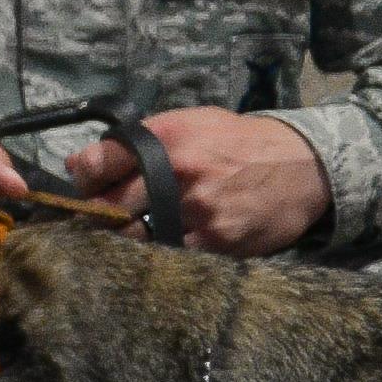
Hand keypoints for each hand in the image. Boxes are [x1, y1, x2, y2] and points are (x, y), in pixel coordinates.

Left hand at [51, 112, 330, 257]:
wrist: (304, 164)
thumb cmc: (236, 143)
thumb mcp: (188, 124)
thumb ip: (134, 143)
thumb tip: (77, 165)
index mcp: (166, 138)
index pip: (100, 163)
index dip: (83, 181)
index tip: (84, 189)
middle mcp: (178, 173)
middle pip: (111, 207)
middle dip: (97, 218)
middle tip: (95, 223)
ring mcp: (199, 210)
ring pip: (137, 238)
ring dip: (124, 242)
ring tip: (124, 240)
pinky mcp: (220, 242)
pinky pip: (173, 256)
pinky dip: (160, 257)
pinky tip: (159, 252)